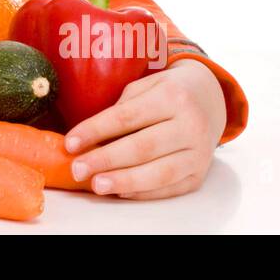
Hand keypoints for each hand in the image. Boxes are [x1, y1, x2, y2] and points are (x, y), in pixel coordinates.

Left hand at [62, 58, 226, 199]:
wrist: (210, 99)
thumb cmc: (167, 91)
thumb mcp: (145, 86)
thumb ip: (121, 109)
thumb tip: (90, 139)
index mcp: (172, 96)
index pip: (126, 117)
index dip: (95, 131)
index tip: (70, 143)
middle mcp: (190, 124)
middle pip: (142, 147)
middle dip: (106, 160)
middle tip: (78, 169)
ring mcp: (199, 152)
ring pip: (159, 172)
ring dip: (124, 180)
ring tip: (96, 185)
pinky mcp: (201, 173)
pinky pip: (170, 187)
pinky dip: (144, 192)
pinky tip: (121, 191)